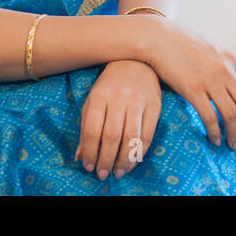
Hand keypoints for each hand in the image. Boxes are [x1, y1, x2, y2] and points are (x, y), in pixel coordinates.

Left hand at [75, 59, 160, 180]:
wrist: (136, 61)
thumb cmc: (110, 85)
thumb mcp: (93, 101)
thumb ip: (86, 128)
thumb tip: (80, 156)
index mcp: (100, 96)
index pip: (93, 129)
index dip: (91, 151)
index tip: (89, 167)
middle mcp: (119, 98)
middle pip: (112, 135)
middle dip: (107, 159)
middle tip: (103, 174)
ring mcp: (139, 101)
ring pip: (131, 137)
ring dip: (124, 160)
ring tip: (119, 172)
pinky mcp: (155, 105)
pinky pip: (148, 134)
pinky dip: (140, 152)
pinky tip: (133, 161)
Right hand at [142, 17, 235, 150]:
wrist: (159, 38)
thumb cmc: (184, 45)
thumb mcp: (214, 51)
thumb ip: (227, 66)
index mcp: (233, 60)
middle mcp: (226, 70)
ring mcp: (210, 80)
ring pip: (231, 114)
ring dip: (235, 134)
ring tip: (233, 145)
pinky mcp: (192, 89)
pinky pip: (209, 116)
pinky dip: (215, 131)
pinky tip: (214, 139)